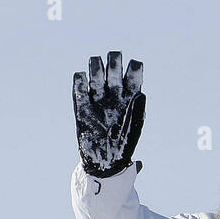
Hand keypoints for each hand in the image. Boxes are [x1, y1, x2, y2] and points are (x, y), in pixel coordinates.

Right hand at [73, 51, 145, 176]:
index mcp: (130, 97)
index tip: (133, 65)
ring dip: (96, 66)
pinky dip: (79, 79)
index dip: (133, 67)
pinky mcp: (82, 106)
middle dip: (113, 60)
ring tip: (96, 65)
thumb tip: (140, 93)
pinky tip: (82, 77)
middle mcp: (114, 94)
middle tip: (113, 58)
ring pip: (96, 73)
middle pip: (113, 69)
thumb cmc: (124, 145)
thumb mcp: (134, 127)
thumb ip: (137, 109)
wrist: (105, 160)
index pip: (133, 74)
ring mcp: (97, 99)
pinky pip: (79, 87)